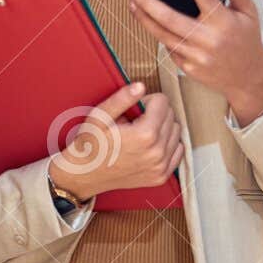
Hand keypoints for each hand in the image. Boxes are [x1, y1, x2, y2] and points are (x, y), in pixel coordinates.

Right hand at [49, 82, 183, 201]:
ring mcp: (160, 166)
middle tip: (134, 122)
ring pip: (176, 132)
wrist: (85, 174)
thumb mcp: (100, 116)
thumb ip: (122, 99)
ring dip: (162, 128)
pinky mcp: (161, 176)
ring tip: (140, 134)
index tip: (133, 110)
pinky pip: (177, 151)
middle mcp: (157, 152)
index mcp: (145, 135)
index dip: (146, 101)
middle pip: (171, 115)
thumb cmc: (91, 143)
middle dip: (155, 113)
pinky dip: (167, 144)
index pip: (162, 101)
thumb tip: (141, 86)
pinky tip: (150, 145)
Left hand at [127, 0, 262, 125]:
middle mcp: (208, 40)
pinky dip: (159, 35)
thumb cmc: (247, 41)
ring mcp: (196, 56)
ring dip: (144, 19)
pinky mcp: (189, 68)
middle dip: (148, 3)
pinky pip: (169, 49)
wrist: (248, 78)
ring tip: (133, 4)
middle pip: (170, 19)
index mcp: (224, 22)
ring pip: (163, 35)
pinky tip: (149, 24)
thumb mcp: (249, 15)